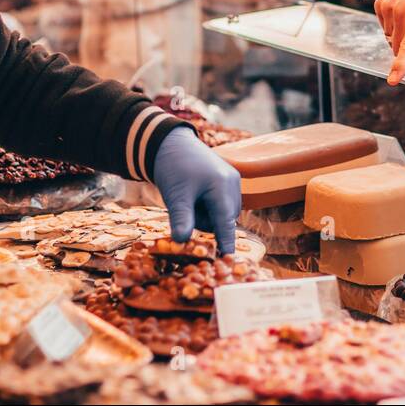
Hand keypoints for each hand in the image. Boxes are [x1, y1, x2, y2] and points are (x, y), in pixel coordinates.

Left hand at [152, 127, 240, 253]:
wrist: (171, 143)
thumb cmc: (173, 168)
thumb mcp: (175, 196)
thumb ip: (181, 219)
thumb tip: (182, 242)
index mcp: (222, 187)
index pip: (226, 225)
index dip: (226, 244)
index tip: (227, 262)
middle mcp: (233, 184)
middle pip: (223, 220)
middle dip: (204, 221)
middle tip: (185, 206)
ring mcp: (233, 181)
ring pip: (222, 213)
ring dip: (205, 214)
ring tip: (189, 197)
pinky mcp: (228, 180)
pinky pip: (221, 204)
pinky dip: (208, 206)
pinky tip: (195, 194)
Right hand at [373, 0, 404, 84]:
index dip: (400, 66)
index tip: (392, 80)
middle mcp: (399, 12)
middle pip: (397, 48)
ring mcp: (386, 7)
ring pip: (390, 39)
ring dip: (401, 35)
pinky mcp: (379, 4)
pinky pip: (384, 28)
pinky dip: (394, 26)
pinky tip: (404, 11)